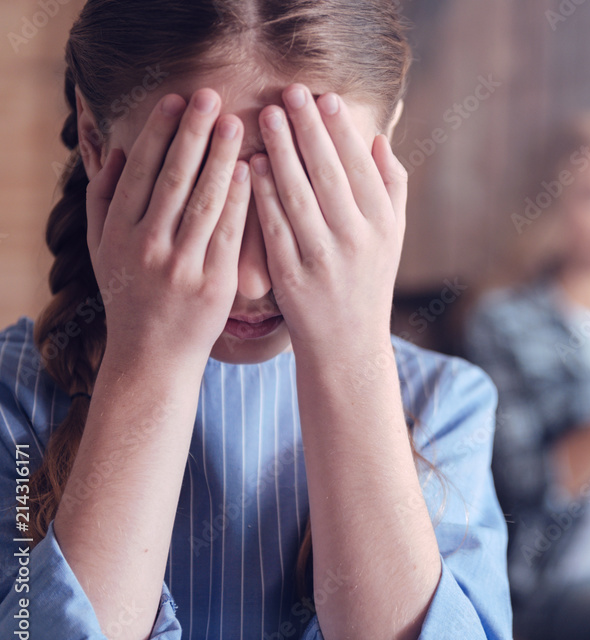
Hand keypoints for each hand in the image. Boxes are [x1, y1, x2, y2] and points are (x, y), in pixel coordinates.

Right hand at [86, 89, 249, 366]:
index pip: (140, 171)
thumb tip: (115, 151)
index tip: (177, 100)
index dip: (159, 132)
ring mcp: (180, 267)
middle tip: (212, 96)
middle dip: (193, 134)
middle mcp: (145, 246)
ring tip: (237, 124)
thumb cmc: (129, 296)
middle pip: (172, 179)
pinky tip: (251, 172)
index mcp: (117, 233)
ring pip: (203, 202)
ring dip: (221, 159)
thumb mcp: (102, 250)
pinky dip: (240, 201)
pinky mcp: (213, 285)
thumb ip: (103, 201)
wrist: (152, 357)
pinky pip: (229, 235)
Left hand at [249, 84, 405, 357]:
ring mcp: (322, 258)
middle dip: (308, 130)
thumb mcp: (392, 236)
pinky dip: (262, 193)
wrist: (347, 345)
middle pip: (329, 174)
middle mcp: (356, 240)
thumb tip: (378, 140)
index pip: (360, 167)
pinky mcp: (291, 275)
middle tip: (289, 93)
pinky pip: (274, 226)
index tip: (324, 98)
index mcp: (382, 225)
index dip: (341, 131)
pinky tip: (251, 164)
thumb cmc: (368, 281)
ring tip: (265, 116)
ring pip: (299, 195)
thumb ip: (390, 187)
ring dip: (281, 152)